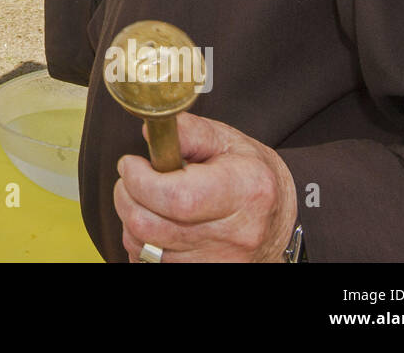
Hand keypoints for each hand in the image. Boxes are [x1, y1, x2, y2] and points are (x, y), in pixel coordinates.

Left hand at [113, 112, 297, 261]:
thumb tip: (150, 132)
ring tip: (145, 199)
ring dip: (131, 220)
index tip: (131, 165)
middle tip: (131, 178)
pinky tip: (155, 222)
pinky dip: (142, 243)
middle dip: (126, 197)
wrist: (277, 217)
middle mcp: (235, 234)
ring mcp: (221, 261)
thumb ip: (189, 132)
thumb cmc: (250, 177)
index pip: (177, 197)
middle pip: (152, 227)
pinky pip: (151, 264)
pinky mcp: (207, 272)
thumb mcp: (227, 141)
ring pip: (145, 248)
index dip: (141, 182)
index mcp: (244, 190)